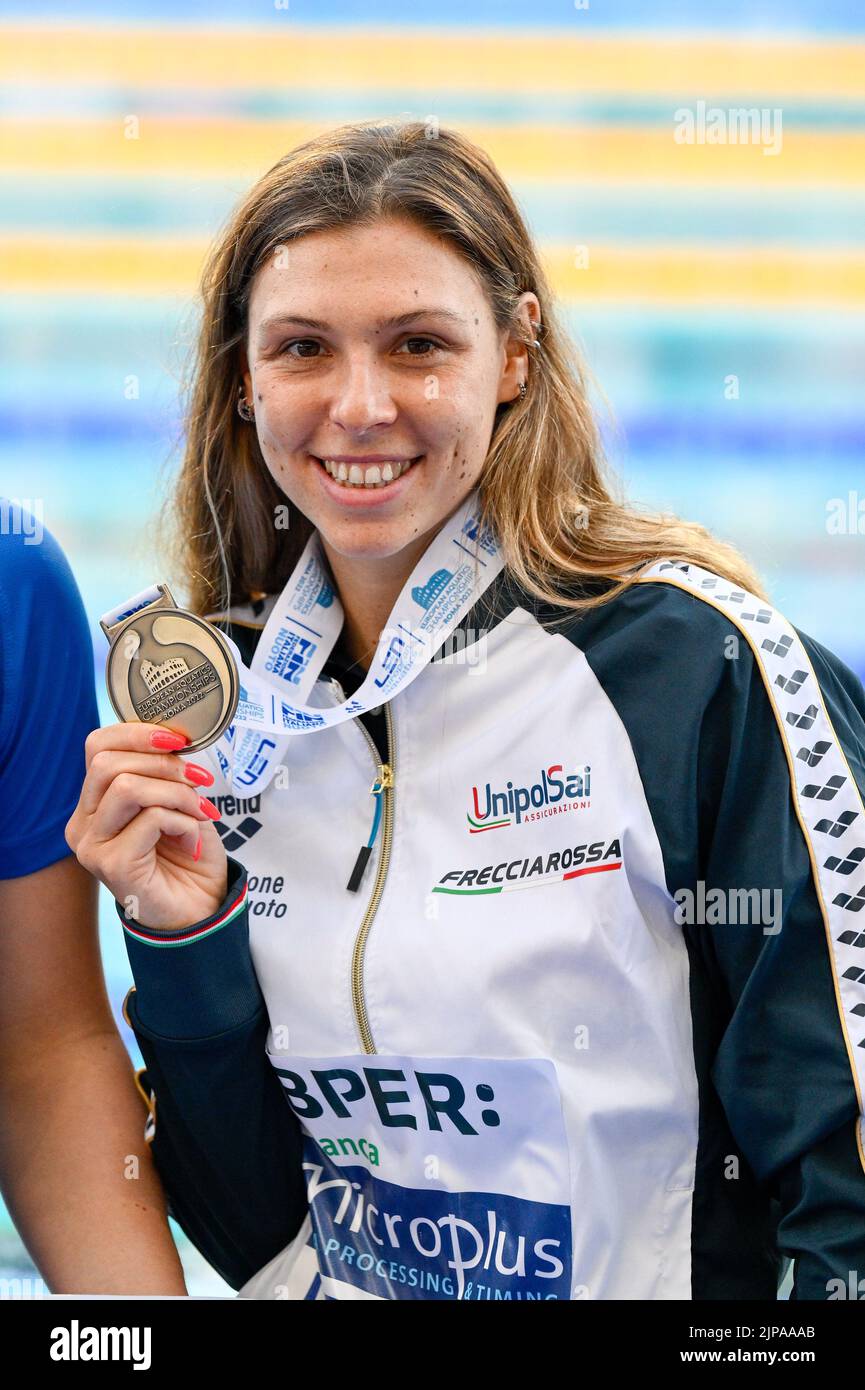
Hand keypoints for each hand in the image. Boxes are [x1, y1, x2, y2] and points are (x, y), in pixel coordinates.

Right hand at [65, 723, 227, 931]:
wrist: (201, 910)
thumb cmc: (188, 855)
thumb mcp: (176, 801)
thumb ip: (163, 772)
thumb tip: (173, 738)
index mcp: (94, 802)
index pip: (97, 745)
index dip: (138, 732)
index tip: (179, 740)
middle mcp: (83, 823)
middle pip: (107, 762)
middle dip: (163, 764)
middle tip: (198, 781)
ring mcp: (92, 846)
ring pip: (128, 787)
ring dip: (177, 794)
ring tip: (200, 813)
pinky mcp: (111, 865)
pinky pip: (150, 819)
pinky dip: (183, 822)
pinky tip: (193, 842)